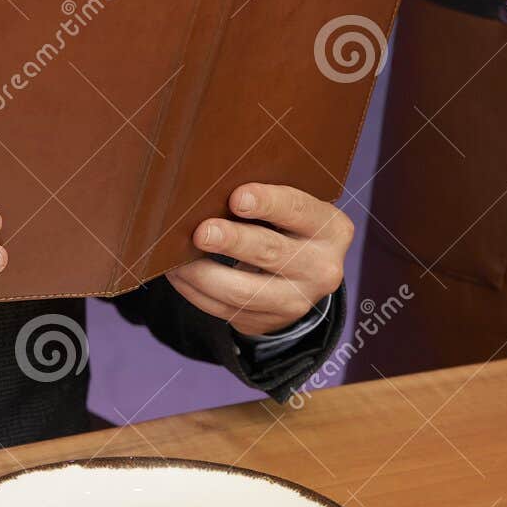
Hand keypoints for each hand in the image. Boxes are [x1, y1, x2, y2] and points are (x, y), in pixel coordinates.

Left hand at [166, 184, 351, 337]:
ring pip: (243, 292)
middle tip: (201, 232)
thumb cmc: (288, 226)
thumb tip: (209, 185)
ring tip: (175, 258)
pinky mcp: (267, 321)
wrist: (302, 278)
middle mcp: (321, 268)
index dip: (267, 203)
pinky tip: (178, 274)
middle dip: (232, 241)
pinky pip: (224, 310)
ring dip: (202, 274)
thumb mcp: (294, 210)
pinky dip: (195, 292)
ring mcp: (296, 301)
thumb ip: (266, 198)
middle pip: (270, 252)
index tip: (237, 197)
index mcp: (331, 229)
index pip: (298, 211)